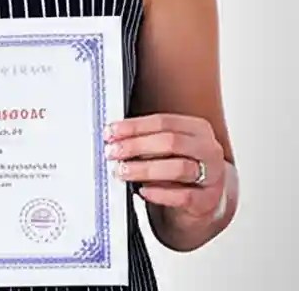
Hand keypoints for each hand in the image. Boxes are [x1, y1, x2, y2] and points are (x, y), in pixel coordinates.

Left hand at [105, 113, 225, 218]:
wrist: (205, 200)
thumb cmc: (180, 167)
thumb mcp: (168, 149)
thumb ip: (147, 140)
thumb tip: (114, 137)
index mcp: (197, 129)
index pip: (163, 121)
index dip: (134, 126)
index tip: (111, 132)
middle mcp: (208, 150)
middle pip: (171, 142)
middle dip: (136, 146)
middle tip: (113, 152)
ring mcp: (212, 176)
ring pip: (179, 168)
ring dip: (144, 169)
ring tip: (123, 172)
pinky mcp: (208, 200)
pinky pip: (184, 196)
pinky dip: (160, 193)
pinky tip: (143, 191)